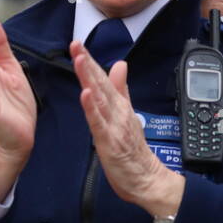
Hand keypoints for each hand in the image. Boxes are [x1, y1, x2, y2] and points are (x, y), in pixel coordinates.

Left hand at [71, 41, 183, 216]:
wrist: (147, 178)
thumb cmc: (133, 149)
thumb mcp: (126, 114)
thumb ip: (121, 90)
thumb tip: (120, 65)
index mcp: (118, 105)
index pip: (102, 78)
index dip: (90, 60)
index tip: (78, 43)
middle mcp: (116, 111)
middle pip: (100, 83)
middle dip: (87, 62)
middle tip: (76, 43)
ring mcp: (114, 124)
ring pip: (99, 97)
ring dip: (89, 77)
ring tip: (79, 60)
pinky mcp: (110, 140)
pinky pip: (99, 122)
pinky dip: (92, 107)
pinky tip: (85, 94)